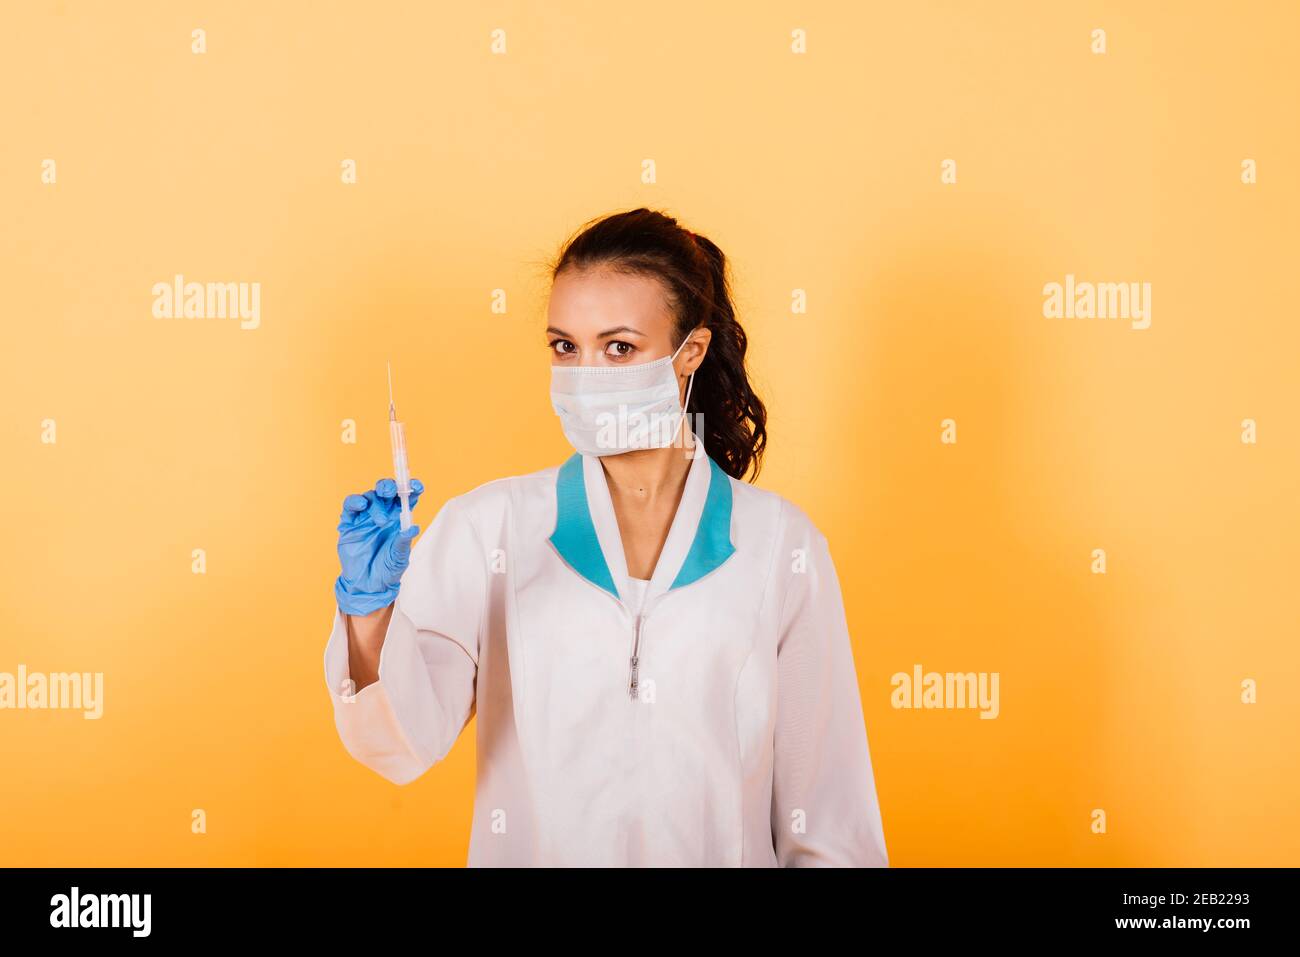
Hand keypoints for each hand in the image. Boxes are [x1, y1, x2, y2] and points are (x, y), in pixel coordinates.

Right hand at [334, 478, 424, 615]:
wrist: (367, 585)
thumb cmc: (387, 570)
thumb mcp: (398, 558)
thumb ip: (403, 542)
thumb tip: (414, 527)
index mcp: (399, 519)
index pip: (407, 497)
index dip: (411, 488)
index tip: (416, 486)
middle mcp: (383, 514)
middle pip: (386, 491)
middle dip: (389, 487)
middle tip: (391, 492)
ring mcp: (365, 517)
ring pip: (370, 497)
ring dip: (375, 502)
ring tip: (379, 520)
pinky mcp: (350, 523)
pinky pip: (350, 505)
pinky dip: (355, 501)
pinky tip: (361, 505)